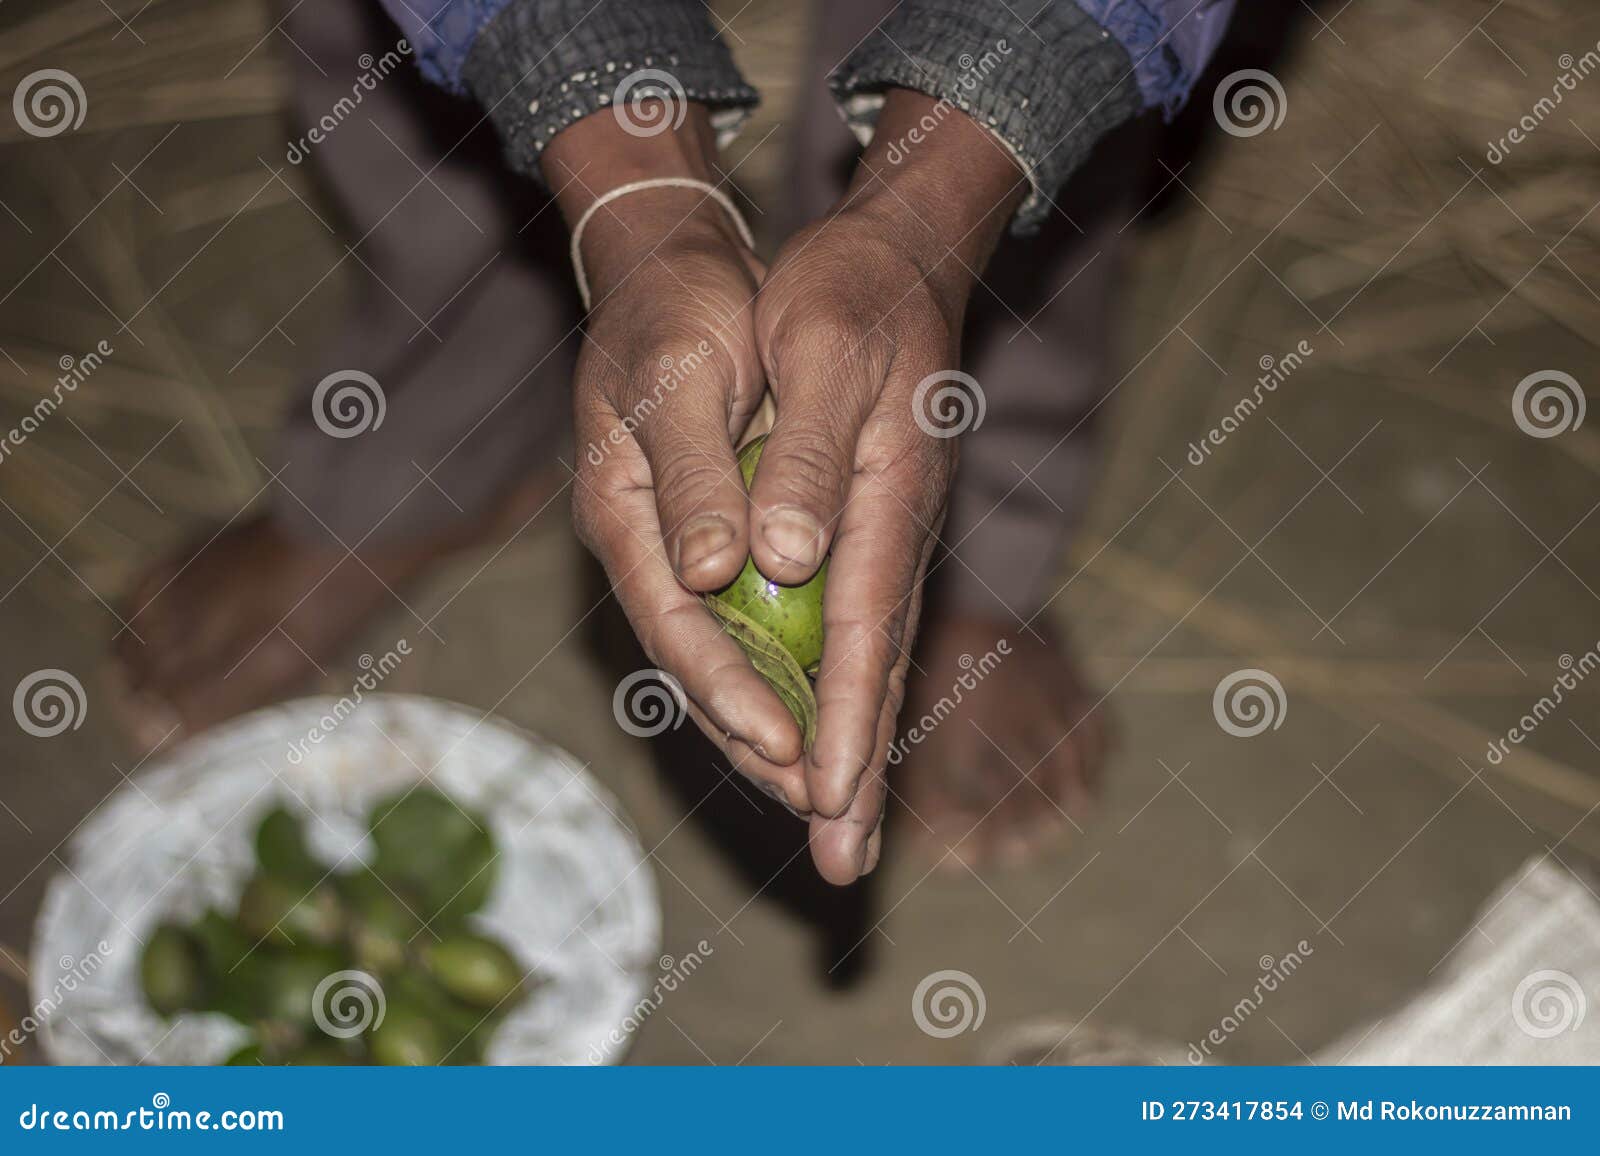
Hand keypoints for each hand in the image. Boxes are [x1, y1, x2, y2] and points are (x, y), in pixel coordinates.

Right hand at [546, 107, 810, 809]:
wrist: (669, 271)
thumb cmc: (676, 314)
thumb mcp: (682, 378)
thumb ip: (696, 477)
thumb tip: (710, 572)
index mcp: (625, 515)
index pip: (679, 630)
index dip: (732, 697)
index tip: (790, 755)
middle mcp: (646, 549)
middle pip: (697, 672)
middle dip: (756, 749)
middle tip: (823, 820)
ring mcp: (673, 552)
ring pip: (721, 663)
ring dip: (770, 733)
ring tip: (830, 801)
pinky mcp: (706, 544)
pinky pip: (744, 630)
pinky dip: (782, 681)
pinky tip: (822, 719)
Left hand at [747, 90, 1025, 882]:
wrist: (895, 256)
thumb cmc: (844, 296)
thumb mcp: (819, 354)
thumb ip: (805, 460)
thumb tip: (782, 565)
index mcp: (878, 499)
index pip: (857, 632)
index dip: (842, 724)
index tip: (824, 806)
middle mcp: (892, 532)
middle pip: (874, 672)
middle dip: (858, 772)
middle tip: (845, 867)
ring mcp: (888, 534)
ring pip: (869, 659)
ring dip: (852, 745)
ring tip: (835, 825)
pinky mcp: (875, 527)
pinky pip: (859, 626)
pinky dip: (846, 690)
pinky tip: (827, 726)